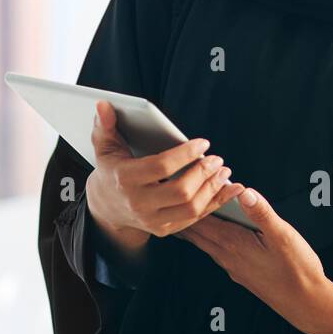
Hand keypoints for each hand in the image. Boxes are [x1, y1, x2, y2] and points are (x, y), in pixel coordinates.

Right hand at [84, 100, 245, 246]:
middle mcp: (139, 203)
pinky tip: (229, 190)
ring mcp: (152, 220)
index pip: (160, 167)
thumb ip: (105, 126)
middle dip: (202, 173)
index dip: (184, 155)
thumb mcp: (104, 148)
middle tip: (216, 159)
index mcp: (125, 180)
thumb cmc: (111, 171)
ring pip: (191, 208)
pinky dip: (215, 204)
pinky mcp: (164, 229)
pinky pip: (195, 218)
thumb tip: (104, 105)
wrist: (106, 207)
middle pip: (180, 191)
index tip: (203, 143)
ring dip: (212, 189)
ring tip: (224, 172)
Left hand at [175, 187, 332, 333]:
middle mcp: (227, 256)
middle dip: (185, 213)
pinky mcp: (241, 274)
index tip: (181, 186)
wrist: (307, 305)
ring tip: (188, 211)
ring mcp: (233, 267)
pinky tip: (215, 234)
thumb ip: (262, 213)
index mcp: (234, 243)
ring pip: (205, 243)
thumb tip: (245, 191)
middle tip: (175, 197)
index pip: (201, 218)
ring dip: (196, 226)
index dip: (191, 200)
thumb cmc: (298, 270)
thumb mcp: (283, 236)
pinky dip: (209, 238)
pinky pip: (216, 251)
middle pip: (196, 232)